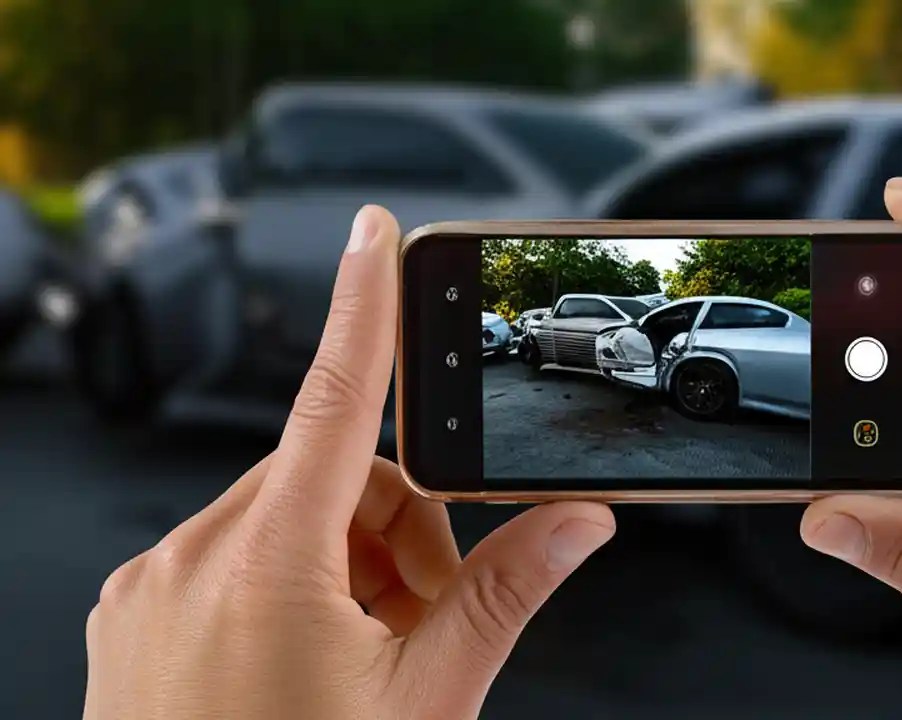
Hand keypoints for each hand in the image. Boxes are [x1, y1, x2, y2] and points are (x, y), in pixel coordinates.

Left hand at [84, 206, 615, 719]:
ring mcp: (153, 587)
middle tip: (425, 615)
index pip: (338, 402)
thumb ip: (507, 594)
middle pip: (331, 478)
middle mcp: (193, 558)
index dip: (365, 306)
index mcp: (269, 566)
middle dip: (398, 530)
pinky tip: (311, 658)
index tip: (374, 233)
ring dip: (346, 562)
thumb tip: (579, 524)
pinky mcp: (134, 614)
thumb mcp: (426, 701)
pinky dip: (288, 582)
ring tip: (370, 654)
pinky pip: (231, 554)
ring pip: (283, 517)